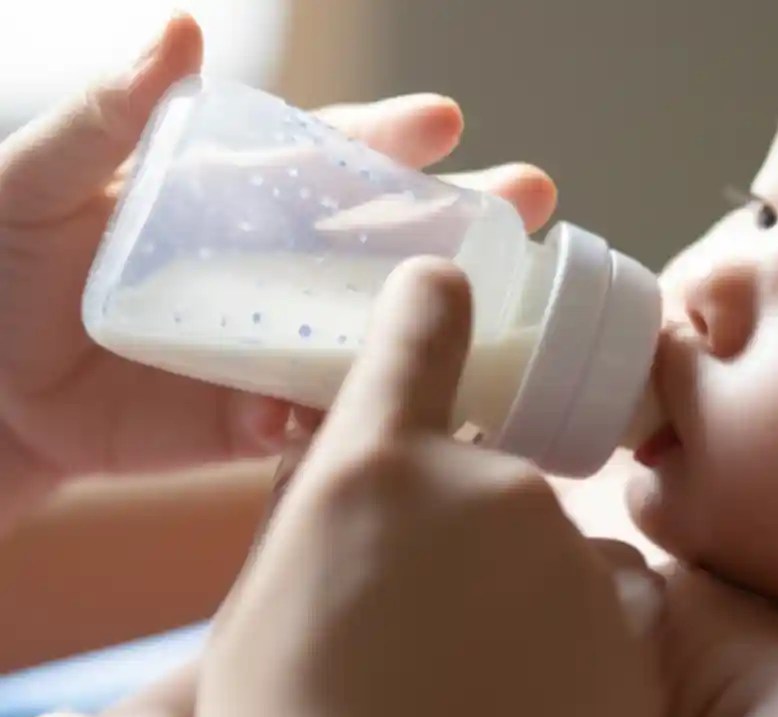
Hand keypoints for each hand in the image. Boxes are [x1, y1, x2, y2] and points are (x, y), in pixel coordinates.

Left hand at [0, 13, 555, 515]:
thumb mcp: (37, 180)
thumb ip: (110, 119)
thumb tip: (184, 32)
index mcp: (237, 197)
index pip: (327, 160)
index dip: (387, 139)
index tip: (443, 121)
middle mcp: (275, 267)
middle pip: (383, 240)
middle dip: (463, 218)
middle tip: (529, 199)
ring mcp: (273, 345)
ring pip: (372, 330)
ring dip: (435, 324)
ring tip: (489, 322)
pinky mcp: (253, 418)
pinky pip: (317, 415)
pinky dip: (341, 411)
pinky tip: (362, 405)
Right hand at [197, 260, 661, 716]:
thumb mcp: (261, 611)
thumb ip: (309, 508)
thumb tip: (337, 447)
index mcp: (377, 469)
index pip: (420, 328)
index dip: (432, 302)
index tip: (448, 287)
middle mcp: (488, 486)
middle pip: (486, 471)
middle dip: (460, 527)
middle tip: (422, 614)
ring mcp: (569, 553)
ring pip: (548, 543)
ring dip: (523, 584)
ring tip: (479, 669)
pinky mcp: (630, 621)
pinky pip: (606, 599)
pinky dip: (579, 631)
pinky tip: (536, 689)